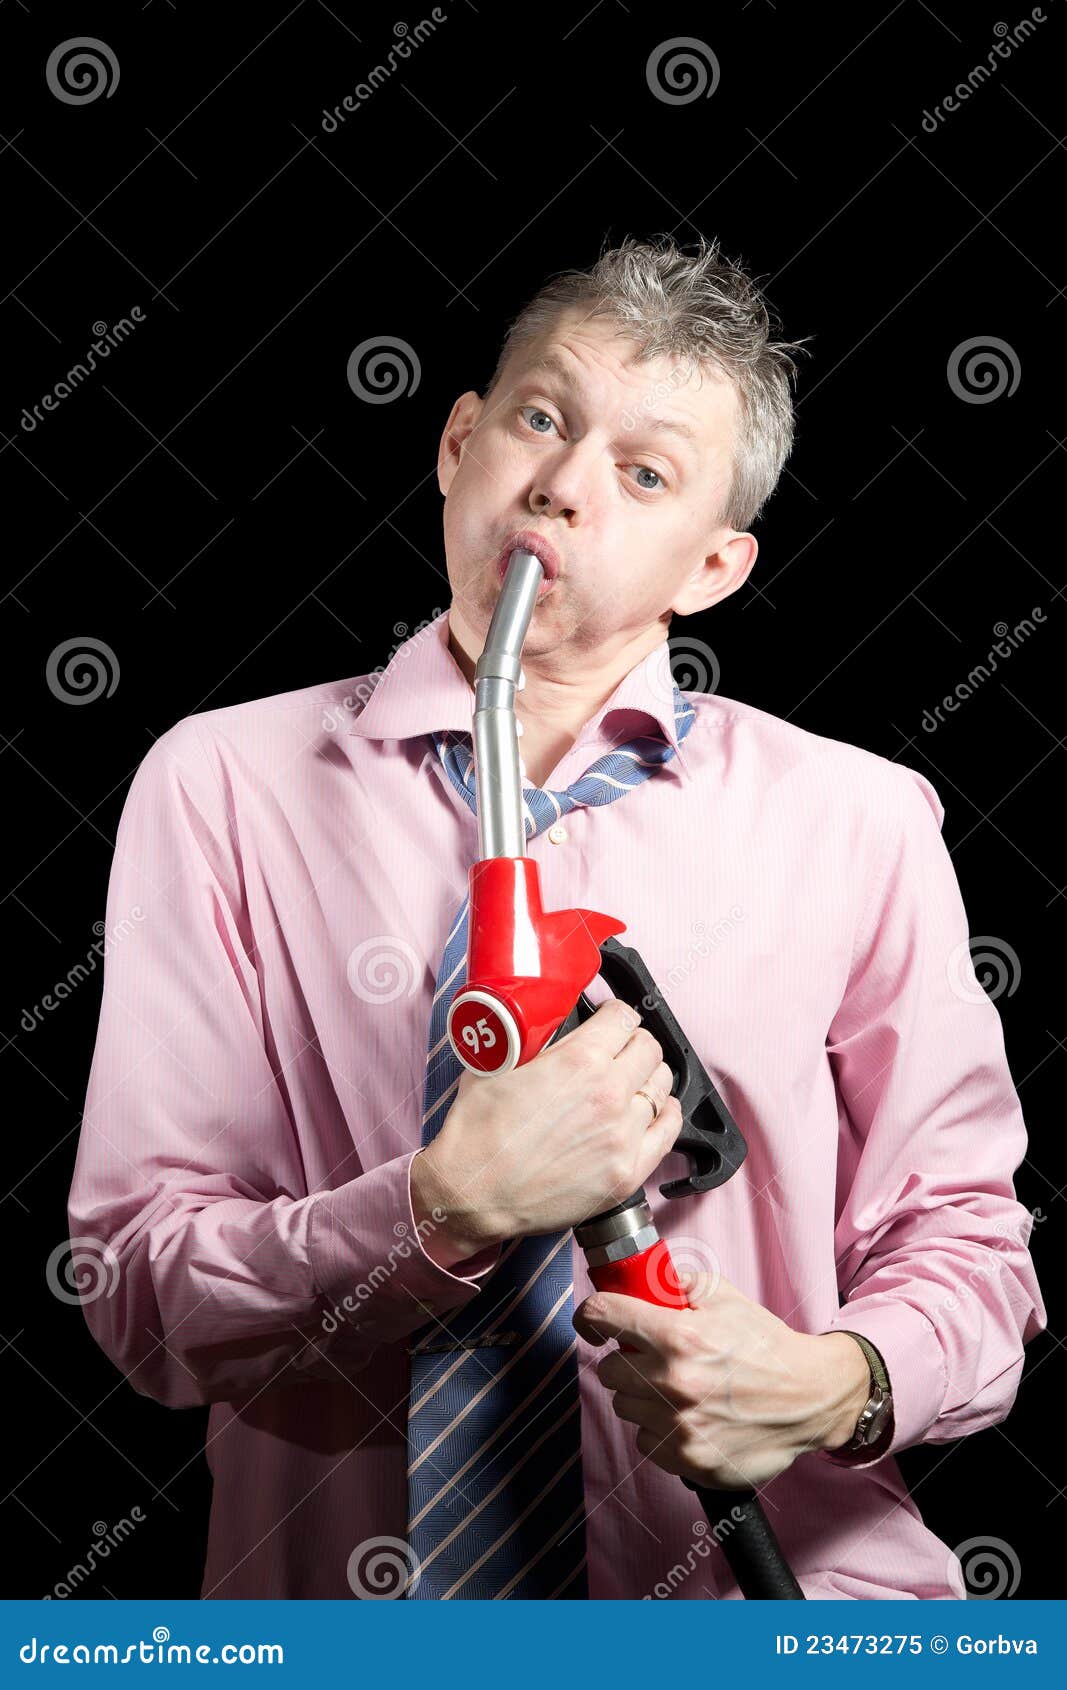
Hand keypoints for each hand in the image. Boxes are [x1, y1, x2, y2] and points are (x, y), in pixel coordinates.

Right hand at [411, 997, 682, 1256]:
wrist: (470, 1195)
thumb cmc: (477, 1133)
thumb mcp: (499, 1063)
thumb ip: (538, 1040)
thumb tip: (554, 1023)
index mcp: (580, 1060)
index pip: (624, 1017)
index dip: (615, 1014)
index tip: (610, 1020)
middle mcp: (610, 1095)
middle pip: (649, 1049)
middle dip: (633, 1043)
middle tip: (617, 1050)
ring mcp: (623, 1136)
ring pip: (662, 1086)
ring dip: (647, 1078)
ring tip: (630, 1082)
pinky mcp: (627, 1173)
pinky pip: (669, 1131)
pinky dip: (663, 1114)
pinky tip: (649, 1111)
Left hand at [573, 1272, 871, 1489]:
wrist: (809, 1397)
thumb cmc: (766, 1345)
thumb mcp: (725, 1296)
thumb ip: (678, 1284)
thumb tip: (642, 1281)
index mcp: (679, 1337)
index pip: (605, 1316)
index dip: (592, 1315)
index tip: (592, 1322)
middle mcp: (673, 1383)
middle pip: (608, 1370)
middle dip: (626, 1361)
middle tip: (652, 1359)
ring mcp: (680, 1427)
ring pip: (626, 1408)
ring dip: (642, 1398)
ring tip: (678, 1390)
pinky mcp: (689, 1461)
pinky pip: (647, 1443)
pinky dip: (660, 1431)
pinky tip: (688, 1418)